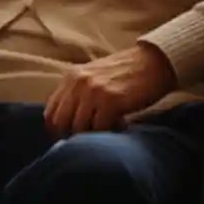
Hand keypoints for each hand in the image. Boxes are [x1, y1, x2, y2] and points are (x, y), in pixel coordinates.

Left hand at [44, 43, 176, 137]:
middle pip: (61, 123)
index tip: (71, 139)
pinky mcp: (111, 100)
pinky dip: (110, 133)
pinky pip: (100, 128)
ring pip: (79, 128)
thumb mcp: (93, 79)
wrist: (154, 62)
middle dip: (73, 137)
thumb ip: (77, 96)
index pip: (50, 114)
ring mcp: (93, 91)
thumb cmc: (125, 74)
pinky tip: (121, 125)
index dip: (58, 131)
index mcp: (70, 78)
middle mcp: (78, 83)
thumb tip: (66, 126)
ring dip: (93, 135)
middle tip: (90, 141)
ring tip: (108, 130)